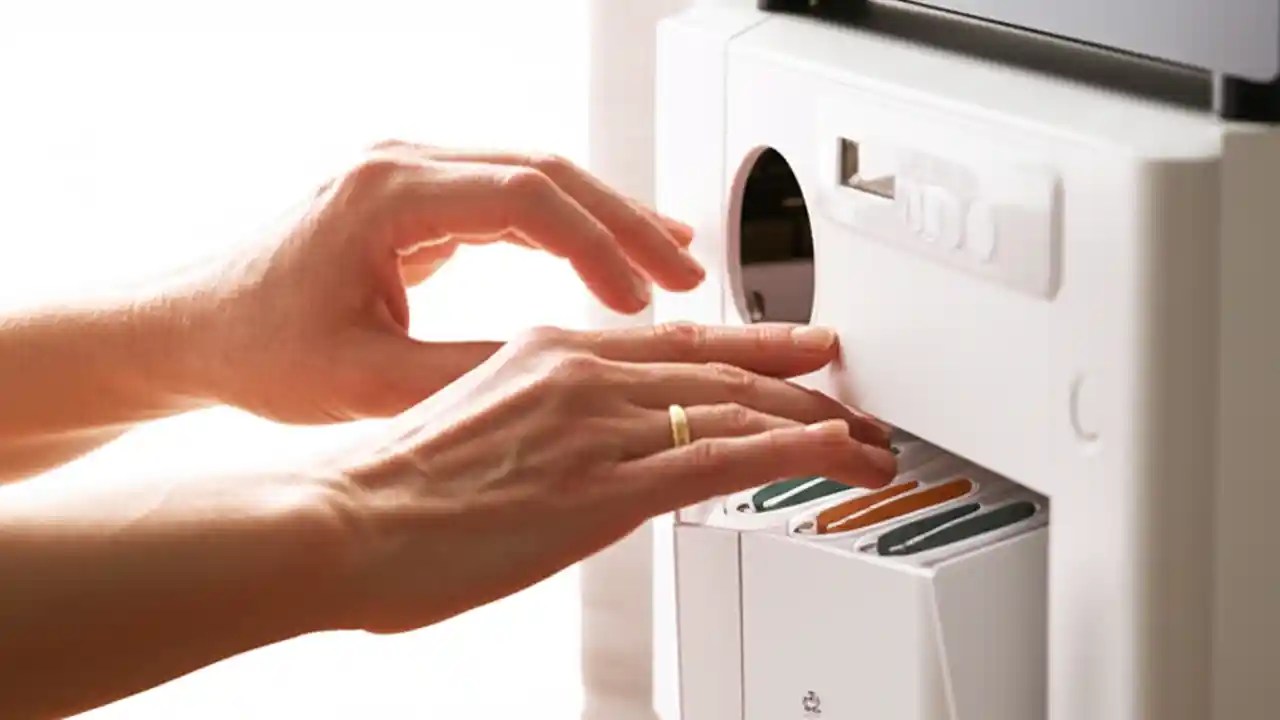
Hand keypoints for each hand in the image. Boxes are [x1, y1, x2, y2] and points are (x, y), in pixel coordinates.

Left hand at [182, 141, 703, 422]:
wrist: (197, 329)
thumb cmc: (258, 348)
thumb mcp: (371, 383)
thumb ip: (473, 374)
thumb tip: (569, 376)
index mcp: (385, 195)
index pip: (525, 197)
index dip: (597, 246)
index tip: (640, 301)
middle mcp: (401, 167)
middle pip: (545, 171)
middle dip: (624, 222)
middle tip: (686, 271)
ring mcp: (410, 177)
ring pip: (536, 179)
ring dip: (606, 220)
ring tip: (671, 261)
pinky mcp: (415, 200)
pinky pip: (511, 199)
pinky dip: (566, 228)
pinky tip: (609, 251)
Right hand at [323, 323, 895, 633]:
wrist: (344, 521)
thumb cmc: (390, 490)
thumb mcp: (472, 424)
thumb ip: (537, 417)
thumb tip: (575, 441)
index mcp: (546, 352)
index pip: (670, 342)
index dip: (744, 347)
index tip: (790, 351)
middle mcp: (581, 371)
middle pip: (717, 365)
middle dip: (796, 378)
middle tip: (849, 386)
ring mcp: (598, 424)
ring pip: (734, 406)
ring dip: (815, 421)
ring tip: (867, 437)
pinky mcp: (606, 484)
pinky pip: (724, 456)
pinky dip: (795, 452)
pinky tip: (838, 454)